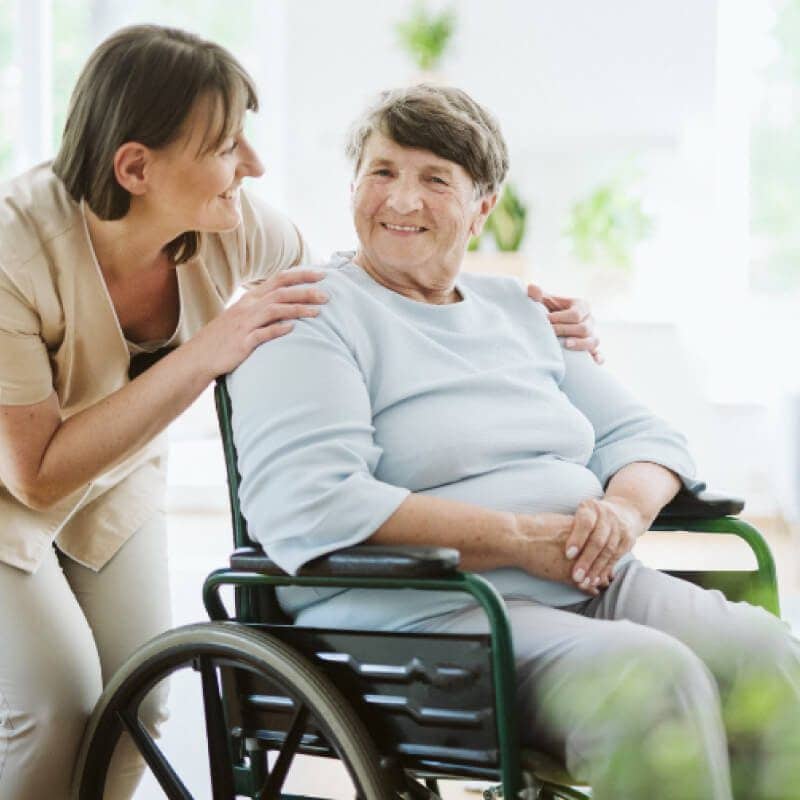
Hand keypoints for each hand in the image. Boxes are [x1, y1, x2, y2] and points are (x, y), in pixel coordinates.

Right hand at [192, 268, 327, 378]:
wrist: (200, 355)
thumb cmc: (227, 336)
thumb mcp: (244, 315)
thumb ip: (265, 306)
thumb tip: (290, 303)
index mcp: (251, 298)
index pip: (280, 278)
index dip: (302, 275)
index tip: (322, 274)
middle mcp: (249, 307)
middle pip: (281, 292)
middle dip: (306, 291)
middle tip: (327, 295)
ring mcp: (245, 324)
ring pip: (274, 310)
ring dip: (297, 309)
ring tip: (318, 312)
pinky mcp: (242, 342)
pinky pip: (262, 334)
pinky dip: (277, 330)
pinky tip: (292, 329)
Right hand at [515, 512, 603, 595]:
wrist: (519, 538)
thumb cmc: (533, 528)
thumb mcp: (557, 522)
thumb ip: (571, 527)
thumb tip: (575, 528)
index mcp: (581, 531)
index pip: (600, 543)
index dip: (605, 552)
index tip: (608, 557)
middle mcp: (583, 546)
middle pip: (602, 559)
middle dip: (606, 567)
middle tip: (610, 575)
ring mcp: (577, 561)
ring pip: (595, 573)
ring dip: (599, 579)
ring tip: (604, 584)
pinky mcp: (567, 574)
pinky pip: (583, 584)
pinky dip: (589, 589)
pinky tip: (593, 592)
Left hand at [527, 284, 602, 363]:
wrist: (550, 324)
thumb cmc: (546, 310)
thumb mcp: (542, 301)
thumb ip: (537, 295)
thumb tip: (533, 288)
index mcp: (582, 305)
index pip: (575, 314)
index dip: (560, 318)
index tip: (545, 320)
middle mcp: (590, 320)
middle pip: (583, 328)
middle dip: (565, 330)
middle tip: (549, 333)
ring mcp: (592, 335)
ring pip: (593, 341)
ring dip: (580, 344)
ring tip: (566, 345)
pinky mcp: (592, 350)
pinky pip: (599, 355)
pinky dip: (597, 358)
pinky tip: (593, 362)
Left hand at [564, 497, 644, 590]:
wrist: (623, 511)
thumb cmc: (591, 517)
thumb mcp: (579, 514)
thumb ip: (568, 527)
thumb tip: (548, 543)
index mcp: (591, 507)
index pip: (585, 523)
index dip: (577, 539)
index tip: (568, 555)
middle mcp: (607, 516)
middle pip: (597, 540)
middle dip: (586, 560)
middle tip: (576, 576)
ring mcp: (620, 527)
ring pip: (608, 551)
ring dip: (596, 569)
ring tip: (585, 582)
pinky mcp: (628, 539)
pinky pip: (616, 557)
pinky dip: (606, 569)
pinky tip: (597, 579)